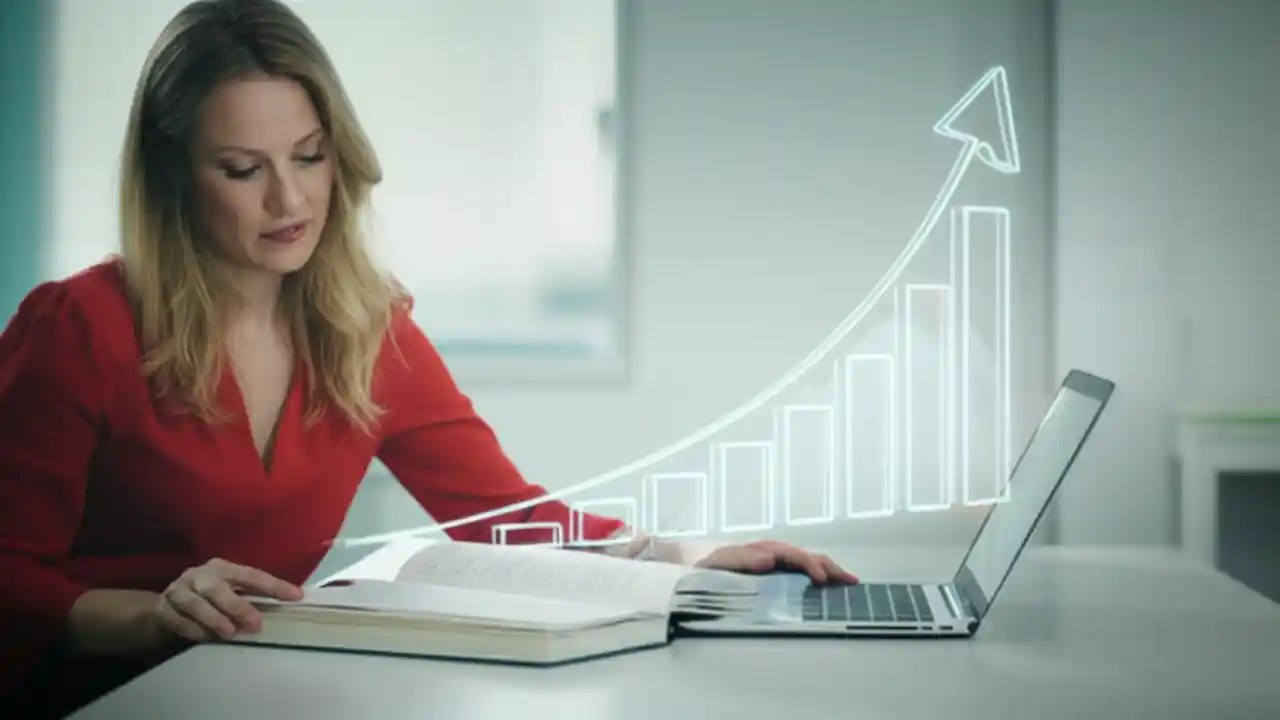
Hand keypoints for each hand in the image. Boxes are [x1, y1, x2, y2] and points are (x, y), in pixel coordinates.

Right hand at [152, 558, 302, 642]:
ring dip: (213, 618)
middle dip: (237, 606)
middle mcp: (199, 575)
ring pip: (194, 603)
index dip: (273, 585)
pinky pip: (176, 618)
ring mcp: (178, 590)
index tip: (296, 596)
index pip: (251, 574)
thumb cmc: (208, 599)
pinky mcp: (162, 608)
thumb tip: (286, 606)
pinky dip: (192, 629)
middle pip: (217, 588)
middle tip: (255, 624)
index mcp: (222, 568)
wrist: (164, 608)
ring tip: (229, 634)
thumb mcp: (229, 592)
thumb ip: (251, 598)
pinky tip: (205, 638)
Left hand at [694, 540, 857, 584]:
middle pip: (808, 557)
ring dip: (830, 572)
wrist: (696, 568)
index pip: (795, 555)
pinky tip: (830, 589)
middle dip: (830, 567)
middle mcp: (774, 554)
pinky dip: (819, 578)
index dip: (810, 565)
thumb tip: (769, 559)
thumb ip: (742, 560)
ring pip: (809, 564)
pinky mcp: (776, 574)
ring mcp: (776, 563)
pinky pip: (801, 574)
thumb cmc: (708, 566)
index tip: (822, 580)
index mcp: (764, 551)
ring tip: (849, 583)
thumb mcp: (719, 563)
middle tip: (850, 581)